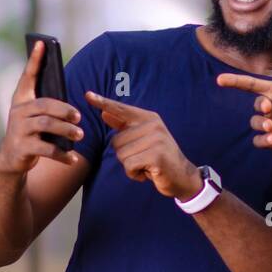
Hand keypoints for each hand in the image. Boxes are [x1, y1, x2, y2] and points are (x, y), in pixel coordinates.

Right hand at [0, 40, 84, 174]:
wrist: (12, 159)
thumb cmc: (31, 132)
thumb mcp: (36, 116)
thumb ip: (49, 106)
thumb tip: (73, 105)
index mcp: (22, 100)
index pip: (28, 76)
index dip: (34, 60)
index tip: (42, 43)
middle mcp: (18, 112)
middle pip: (44, 105)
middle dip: (64, 110)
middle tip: (79, 117)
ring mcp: (18, 130)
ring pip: (46, 125)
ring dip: (66, 130)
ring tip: (80, 135)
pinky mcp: (22, 147)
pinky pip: (46, 149)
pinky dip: (62, 154)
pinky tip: (72, 158)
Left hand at [84, 91, 201, 199]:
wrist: (183, 176)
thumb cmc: (159, 158)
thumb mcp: (142, 139)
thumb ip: (125, 127)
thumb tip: (104, 114)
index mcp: (149, 118)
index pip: (121, 109)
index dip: (103, 103)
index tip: (87, 95)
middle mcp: (153, 125)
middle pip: (116, 141)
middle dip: (125, 155)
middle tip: (144, 158)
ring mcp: (156, 139)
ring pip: (121, 154)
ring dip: (130, 166)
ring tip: (147, 165)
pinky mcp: (156, 155)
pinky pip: (129, 166)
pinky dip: (134, 174)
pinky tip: (148, 173)